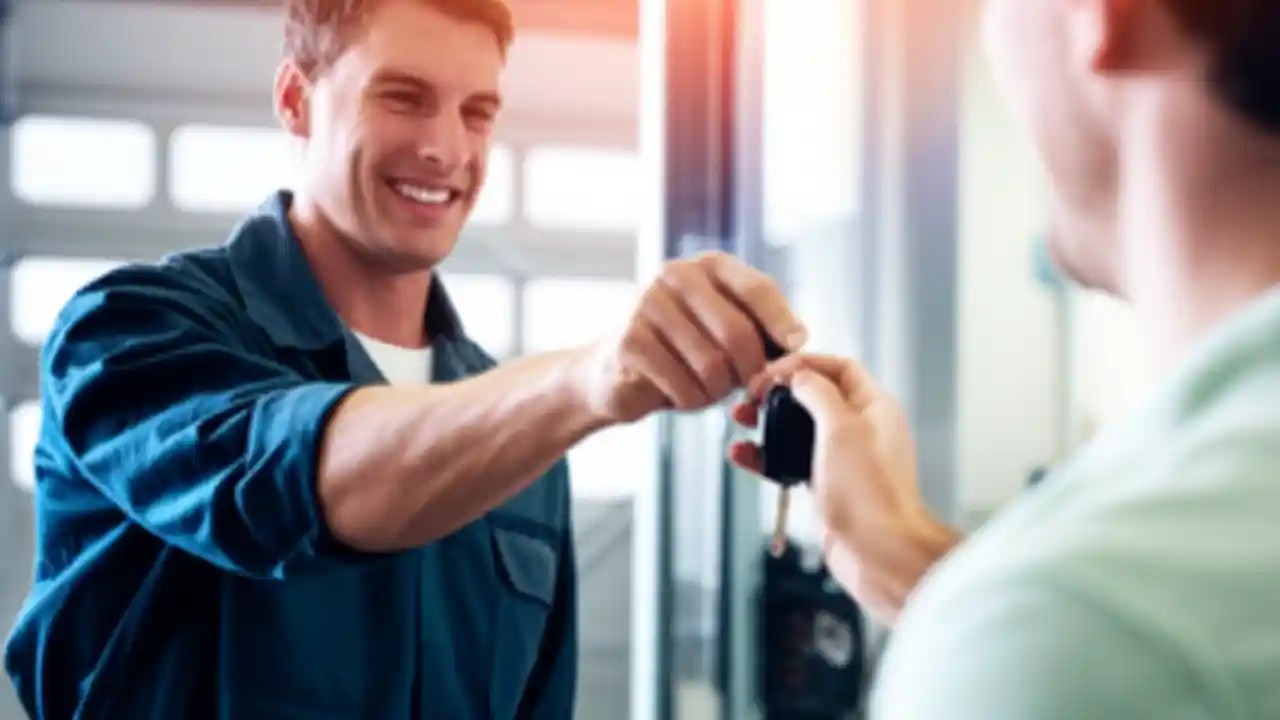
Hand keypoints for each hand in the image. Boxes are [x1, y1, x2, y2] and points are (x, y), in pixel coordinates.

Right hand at [577, 251, 806, 424]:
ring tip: (709, 389)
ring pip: (711, 364)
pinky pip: (683, 384)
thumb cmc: (684, 351)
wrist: (614, 372)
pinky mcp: (629, 340)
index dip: (782, 322)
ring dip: (718, 390)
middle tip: (748, 387)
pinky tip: (684, 395)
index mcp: (708, 266)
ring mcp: (648, 304)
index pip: (757, 289)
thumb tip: (797, 340)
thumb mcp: (725, 329)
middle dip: (750, 370)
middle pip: (737, 332)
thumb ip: (760, 328)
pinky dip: (692, 400)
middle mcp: (676, 274)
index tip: (798, 347)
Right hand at [728, 354, 958, 623]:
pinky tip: (742, 455)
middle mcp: (861, 429)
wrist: (879, 553)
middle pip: (814, 395)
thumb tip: (799, 375)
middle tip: (749, 396)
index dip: (803, 363)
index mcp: (875, 407)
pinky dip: (765, 456)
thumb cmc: (870, 494)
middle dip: (778, 393)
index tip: (770, 371)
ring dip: (766, 423)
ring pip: (797, 429)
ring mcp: (843, 459)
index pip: (839, 367)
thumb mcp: (841, 428)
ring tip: (739, 421)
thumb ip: (818, 392)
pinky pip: (790, 461)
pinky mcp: (826, 486)